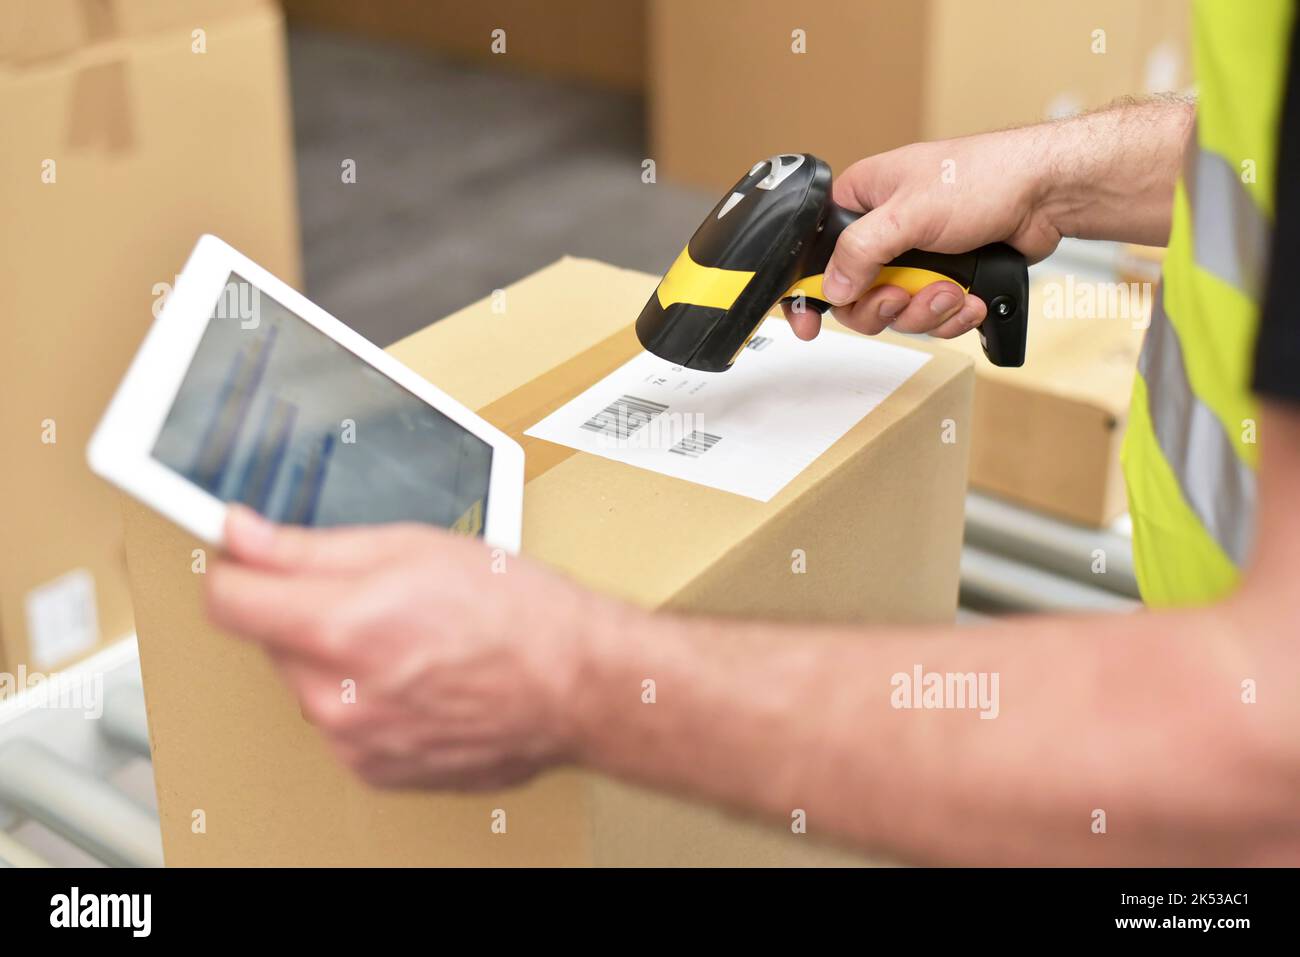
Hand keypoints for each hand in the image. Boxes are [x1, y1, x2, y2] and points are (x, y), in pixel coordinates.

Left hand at [204, 506, 614, 790]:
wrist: (575, 686)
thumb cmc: (517, 615)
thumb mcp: (413, 548)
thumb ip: (309, 546)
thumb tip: (243, 536)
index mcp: (339, 630)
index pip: (227, 601)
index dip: (239, 568)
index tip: (252, 559)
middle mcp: (336, 698)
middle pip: (269, 640)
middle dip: (304, 611)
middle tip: (374, 595)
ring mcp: (354, 742)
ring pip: (306, 682)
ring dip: (337, 657)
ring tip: (407, 637)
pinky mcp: (373, 770)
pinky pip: (340, 721)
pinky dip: (364, 697)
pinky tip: (415, 676)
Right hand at [784, 127, 1062, 341]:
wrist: (1046, 193)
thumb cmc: (983, 176)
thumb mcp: (908, 212)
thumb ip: (861, 251)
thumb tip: (832, 288)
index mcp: (861, 200)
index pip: (816, 253)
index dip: (808, 291)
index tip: (807, 324)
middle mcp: (883, 231)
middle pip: (855, 296)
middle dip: (885, 306)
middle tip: (903, 296)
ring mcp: (914, 258)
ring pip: (895, 313)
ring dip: (925, 311)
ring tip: (951, 292)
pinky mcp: (944, 278)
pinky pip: (930, 317)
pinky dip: (951, 315)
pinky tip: (969, 299)